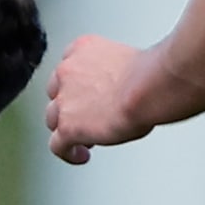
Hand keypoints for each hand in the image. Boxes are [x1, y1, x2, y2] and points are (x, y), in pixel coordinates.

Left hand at [44, 36, 152, 163]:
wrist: (149, 87)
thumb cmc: (150, 74)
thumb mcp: (127, 61)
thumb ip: (113, 72)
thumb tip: (123, 87)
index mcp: (82, 49)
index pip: (68, 68)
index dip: (77, 84)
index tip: (87, 94)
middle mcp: (67, 71)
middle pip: (57, 93)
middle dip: (70, 105)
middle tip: (88, 116)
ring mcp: (64, 100)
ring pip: (54, 118)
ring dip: (68, 127)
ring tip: (85, 138)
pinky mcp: (67, 126)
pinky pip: (57, 145)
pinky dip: (68, 152)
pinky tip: (79, 155)